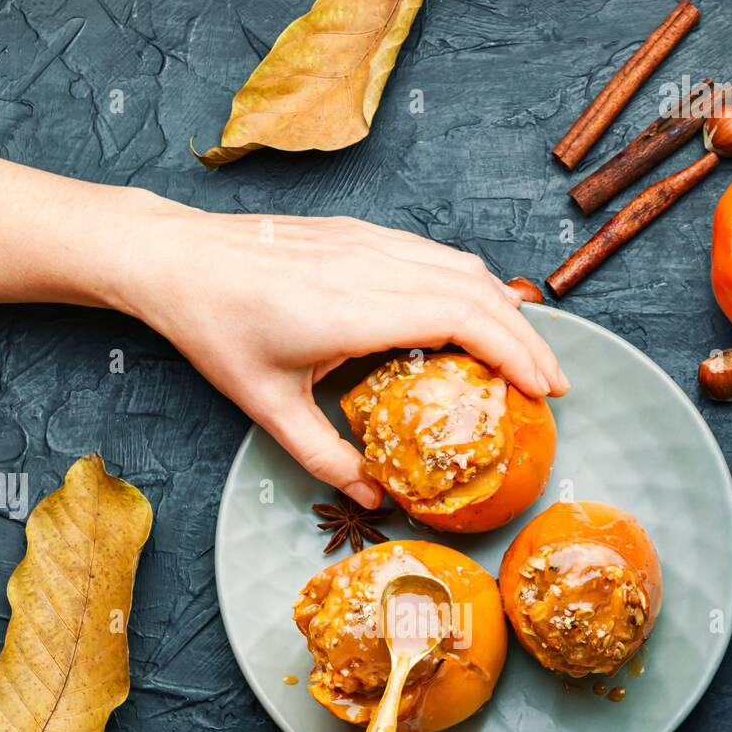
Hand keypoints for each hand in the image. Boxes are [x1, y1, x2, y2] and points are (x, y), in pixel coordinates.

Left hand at [125, 203, 568, 505]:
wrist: (177, 258)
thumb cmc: (217, 329)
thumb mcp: (268, 407)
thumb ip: (325, 457)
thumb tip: (372, 498)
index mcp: (352, 309)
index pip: (462, 318)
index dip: (514, 353)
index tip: (544, 389)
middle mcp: (370, 265)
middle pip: (478, 292)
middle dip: (527, 340)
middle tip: (555, 386)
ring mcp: (367, 241)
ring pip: (462, 267)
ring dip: (506, 308)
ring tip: (529, 354)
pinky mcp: (360, 232)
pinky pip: (435, 255)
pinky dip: (473, 286)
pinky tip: (481, 313)